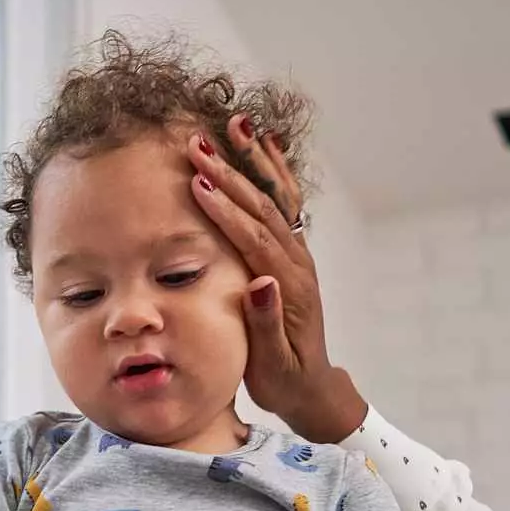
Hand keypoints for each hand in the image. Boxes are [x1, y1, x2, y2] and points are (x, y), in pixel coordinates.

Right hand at [184, 121, 367, 442]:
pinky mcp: (291, 253)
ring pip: (275, 197)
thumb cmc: (284, 379)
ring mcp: (297, 255)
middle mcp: (296, 264)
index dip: (227, 211)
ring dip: (252, 161)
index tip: (198, 185)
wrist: (311, 385)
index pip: (254, 240)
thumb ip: (267, 323)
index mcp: (289, 289)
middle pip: (263, 208)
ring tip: (232, 124)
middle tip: (198, 144)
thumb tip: (262, 284)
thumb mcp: (272, 363)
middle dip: (231, 173)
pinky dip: (274, 171)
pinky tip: (264, 143)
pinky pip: (284, 203)